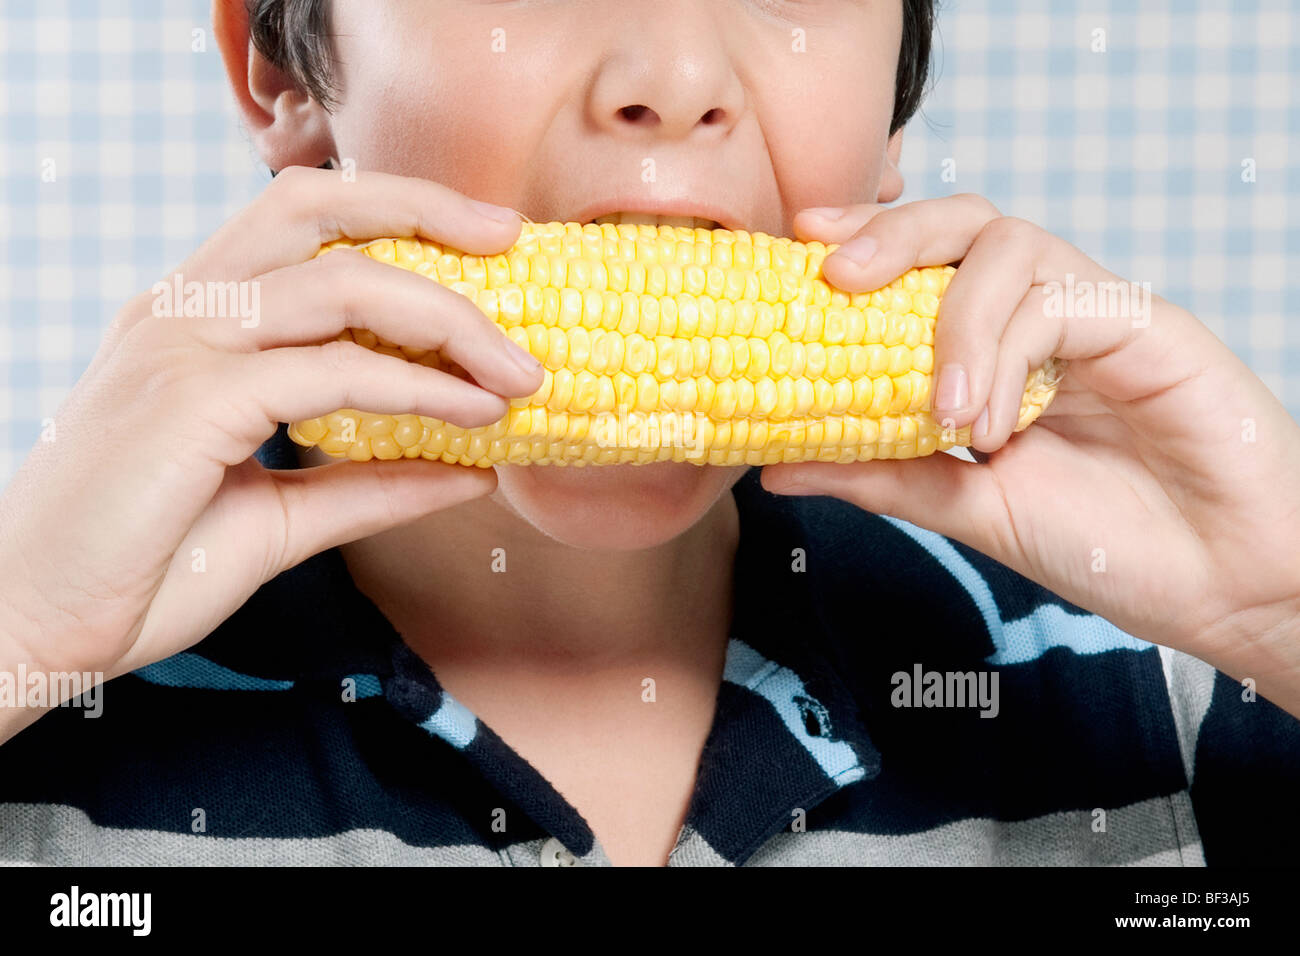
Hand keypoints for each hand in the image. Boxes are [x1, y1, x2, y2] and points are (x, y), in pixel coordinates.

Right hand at [0, 167, 542, 694]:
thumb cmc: (143, 565)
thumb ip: (372, 485)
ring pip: (341, 282)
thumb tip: (471, 470)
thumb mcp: (283, 516)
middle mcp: (185, 309)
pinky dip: (415, 388)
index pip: (305, 219)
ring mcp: (181, 346)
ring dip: (449, 320)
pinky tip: (473, 416)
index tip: (487, 238)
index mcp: (197, 319)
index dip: (400, 210)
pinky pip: (330, 371)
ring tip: (520, 372)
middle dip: (430, 213)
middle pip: (320, 209)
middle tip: (516, 244)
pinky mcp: (189, 402)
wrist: (38, 627)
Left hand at [763, 195, 1299, 711]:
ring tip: (943, 415)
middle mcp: (1042, 316)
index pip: (923, 263)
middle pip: (962, 222)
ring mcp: (1095, 313)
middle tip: (834, 277)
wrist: (1220, 585)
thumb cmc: (1105, 541)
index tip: (798, 246)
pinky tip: (995, 429)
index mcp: (998, 347)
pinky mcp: (1146, 324)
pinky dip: (1008, 353)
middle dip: (891, 234)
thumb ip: (881, 477)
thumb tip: (775, 467)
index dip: (861, 242)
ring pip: (1008, 246)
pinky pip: (1060, 298)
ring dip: (954, 324)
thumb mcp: (969, 508)